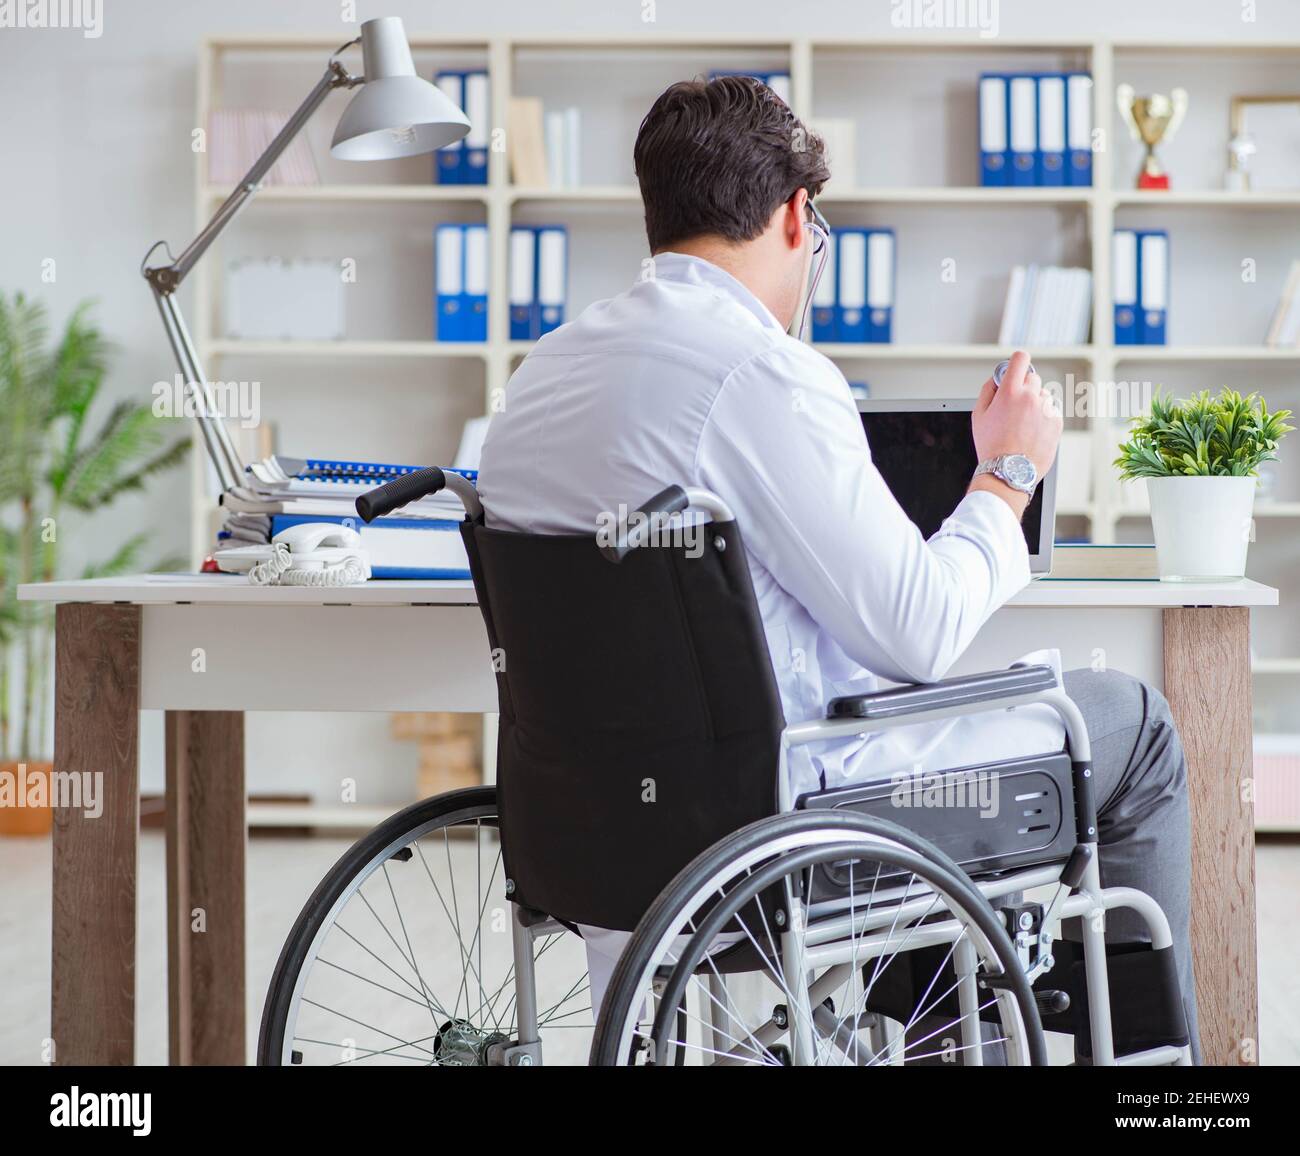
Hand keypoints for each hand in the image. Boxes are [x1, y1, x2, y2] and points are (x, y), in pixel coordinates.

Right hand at [972, 349, 1061, 476]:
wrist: (1010, 471)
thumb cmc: (992, 447)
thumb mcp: (978, 416)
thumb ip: (987, 391)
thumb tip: (996, 379)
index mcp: (1010, 392)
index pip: (1020, 359)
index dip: (1017, 362)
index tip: (1015, 369)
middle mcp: (1031, 397)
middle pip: (1033, 378)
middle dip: (1024, 388)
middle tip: (1015, 407)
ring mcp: (1046, 409)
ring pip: (1043, 396)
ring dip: (1035, 404)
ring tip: (1023, 425)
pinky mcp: (1057, 421)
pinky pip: (1051, 411)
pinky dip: (1043, 418)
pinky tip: (1031, 432)